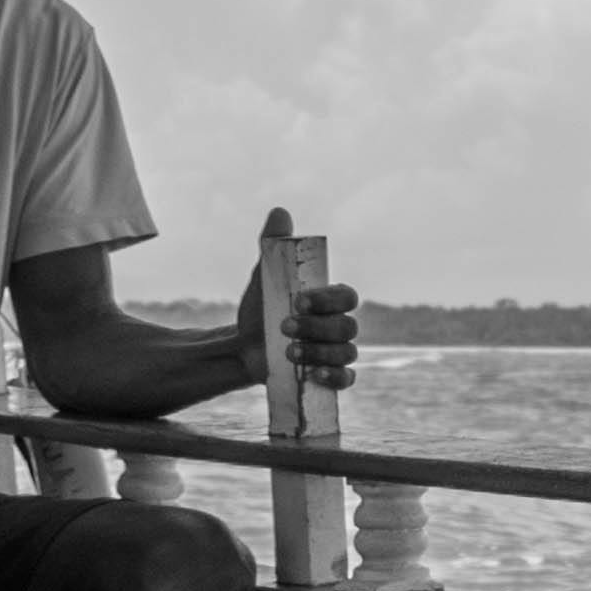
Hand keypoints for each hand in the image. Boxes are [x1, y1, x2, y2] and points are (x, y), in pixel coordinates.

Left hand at [235, 231, 364, 397]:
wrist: (243, 346)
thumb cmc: (261, 308)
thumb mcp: (264, 276)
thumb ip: (273, 246)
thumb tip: (280, 212)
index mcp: (330, 301)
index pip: (347, 297)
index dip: (328, 300)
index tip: (298, 300)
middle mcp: (339, 326)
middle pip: (347, 327)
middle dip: (317, 327)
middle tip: (284, 327)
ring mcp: (336, 352)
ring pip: (346, 353)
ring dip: (319, 352)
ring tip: (288, 351)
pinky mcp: (328, 376)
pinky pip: (346, 379)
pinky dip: (335, 377)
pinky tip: (314, 375)